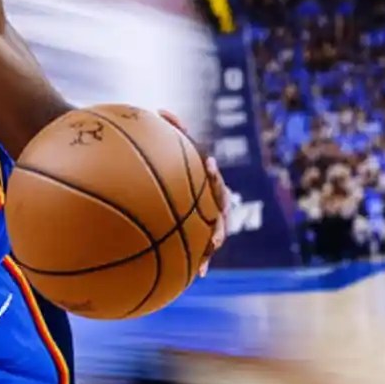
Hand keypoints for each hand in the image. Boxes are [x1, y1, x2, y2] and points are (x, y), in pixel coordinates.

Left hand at [159, 109, 229, 276]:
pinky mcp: (199, 235)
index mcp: (206, 180)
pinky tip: (197, 274)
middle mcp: (211, 199)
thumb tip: (162, 110)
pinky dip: (202, 261)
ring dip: (215, 240)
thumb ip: (169, 131)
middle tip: (218, 218)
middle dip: (222, 214)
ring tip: (213, 249)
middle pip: (222, 207)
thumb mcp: (168, 149)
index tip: (209, 163)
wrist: (168, 189)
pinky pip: (202, 249)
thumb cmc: (169, 166)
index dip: (213, 169)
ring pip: (217, 231)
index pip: (213, 174)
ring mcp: (208, 218)